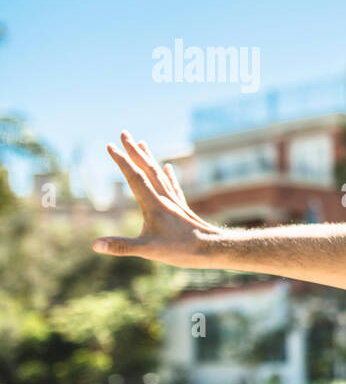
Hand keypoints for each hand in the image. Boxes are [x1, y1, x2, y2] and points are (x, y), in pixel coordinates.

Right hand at [92, 132, 223, 266]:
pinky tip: (168, 167)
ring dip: (149, 158)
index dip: (121, 161)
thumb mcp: (148, 250)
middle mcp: (164, 198)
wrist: (213, 248)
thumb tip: (95, 245)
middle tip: (124, 132)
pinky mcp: (183, 208)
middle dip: (134, 150)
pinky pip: (173, 186)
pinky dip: (168, 175)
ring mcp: (174, 201)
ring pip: (159, 174)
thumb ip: (121, 246)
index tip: (109, 145)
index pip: (134, 177)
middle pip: (147, 168)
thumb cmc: (182, 250)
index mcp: (153, 204)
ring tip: (142, 143)